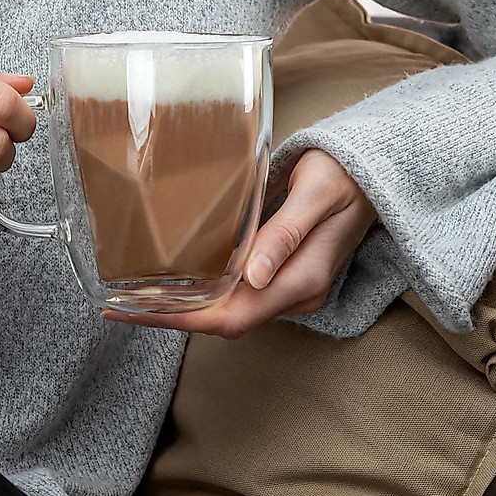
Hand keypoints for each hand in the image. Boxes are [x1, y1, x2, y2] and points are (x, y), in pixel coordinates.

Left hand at [103, 149, 376, 337]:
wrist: (377, 174)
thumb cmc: (345, 175)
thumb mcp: (316, 194)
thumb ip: (284, 234)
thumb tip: (253, 276)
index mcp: (302, 281)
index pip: (231, 317)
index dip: (181, 320)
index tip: (135, 312)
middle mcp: (296, 296)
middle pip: (223, 321)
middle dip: (172, 317)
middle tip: (119, 304)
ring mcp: (291, 291)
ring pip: (229, 312)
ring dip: (185, 309)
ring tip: (136, 296)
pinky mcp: (285, 280)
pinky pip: (238, 297)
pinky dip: (204, 294)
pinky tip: (177, 282)